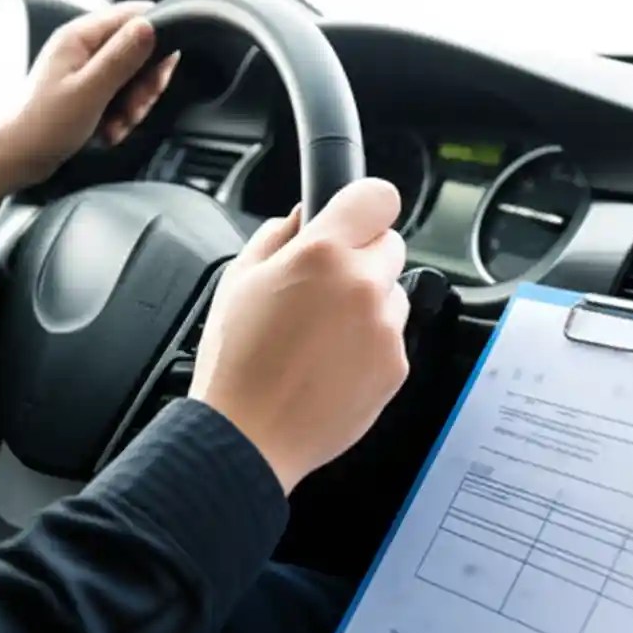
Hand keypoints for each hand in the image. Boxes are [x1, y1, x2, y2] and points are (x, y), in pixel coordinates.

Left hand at [0, 0, 179, 209]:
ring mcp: (87, 69)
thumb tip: (150, 26)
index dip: (155, 40)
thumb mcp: (89, 92)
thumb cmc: (44, 126)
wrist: (18, 156)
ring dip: (134, 105)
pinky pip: (121, 95)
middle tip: (134, 108)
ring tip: (118, 125)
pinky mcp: (89, 89)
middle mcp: (83, 46)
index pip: (134, 15)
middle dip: (144, 83)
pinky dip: (122, 115)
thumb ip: (121, 58)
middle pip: (139, 49)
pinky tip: (110, 131)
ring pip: (133, 76)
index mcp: (80, 35)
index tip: (157, 74)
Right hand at [189, 180, 410, 493]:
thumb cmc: (236, 362)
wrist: (249, 435)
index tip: (355, 217)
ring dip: (369, 303)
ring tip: (322, 335)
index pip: (378, 197)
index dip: (364, 205)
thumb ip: (277, 235)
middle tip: (322, 288)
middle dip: (361, 258)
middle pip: (390, 245)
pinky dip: (370, 344)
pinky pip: (392, 337)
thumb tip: (302, 217)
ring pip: (394, 293)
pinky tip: (331, 363)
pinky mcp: (396, 366)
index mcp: (323, 253)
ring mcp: (384, 328)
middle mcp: (363, 285)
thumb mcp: (238, 279)